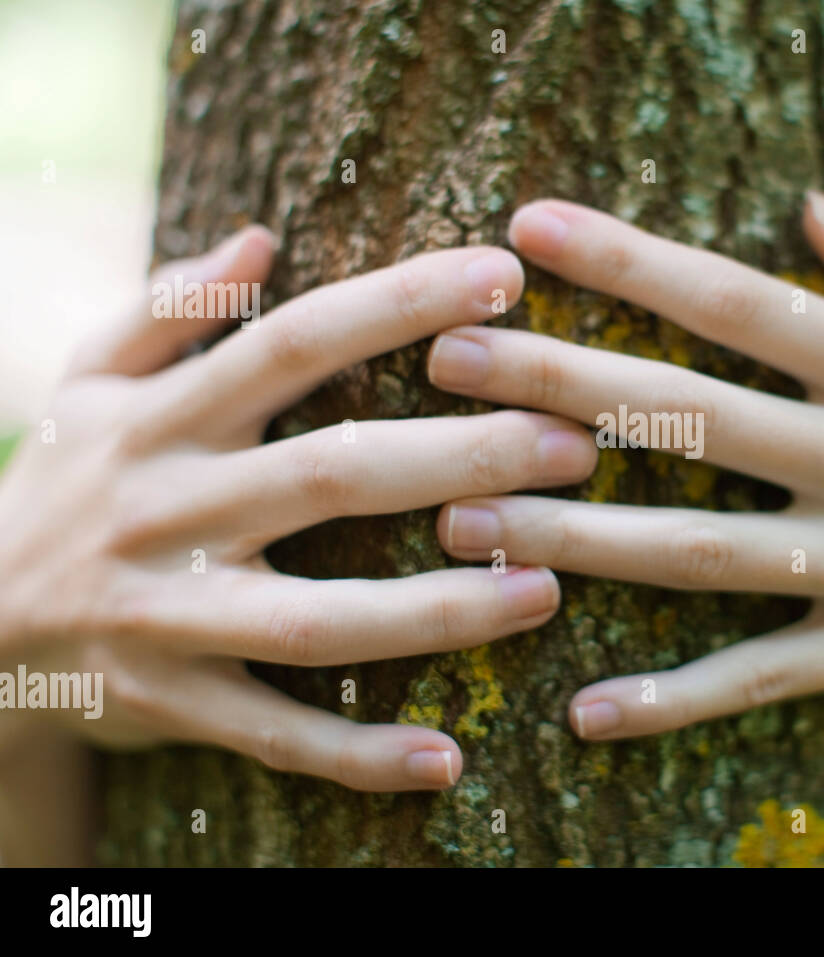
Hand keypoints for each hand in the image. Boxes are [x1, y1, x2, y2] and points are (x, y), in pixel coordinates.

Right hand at [0, 228, 595, 791]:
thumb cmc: (61, 487)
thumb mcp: (82, 382)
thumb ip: (167, 308)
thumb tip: (259, 240)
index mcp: (160, 421)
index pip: (294, 344)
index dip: (398, 305)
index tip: (506, 277)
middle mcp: (168, 512)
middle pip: (331, 475)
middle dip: (460, 458)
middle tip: (576, 445)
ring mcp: (169, 618)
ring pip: (318, 620)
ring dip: (437, 610)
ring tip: (547, 589)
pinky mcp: (170, 705)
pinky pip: (275, 737)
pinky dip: (358, 757)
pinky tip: (447, 760)